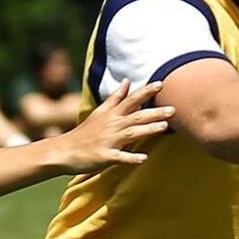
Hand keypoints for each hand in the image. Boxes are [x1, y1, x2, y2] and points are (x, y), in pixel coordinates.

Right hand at [53, 80, 172, 173]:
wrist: (65, 150)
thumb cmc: (85, 132)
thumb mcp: (100, 111)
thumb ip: (116, 97)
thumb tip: (127, 80)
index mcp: (112, 114)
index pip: (131, 99)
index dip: (146, 91)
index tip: (161, 83)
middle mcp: (112, 125)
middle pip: (135, 116)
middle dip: (154, 112)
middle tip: (173, 109)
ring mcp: (108, 141)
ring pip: (131, 134)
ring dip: (147, 130)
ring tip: (164, 127)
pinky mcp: (105, 156)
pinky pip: (120, 157)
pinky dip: (131, 157)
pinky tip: (143, 158)